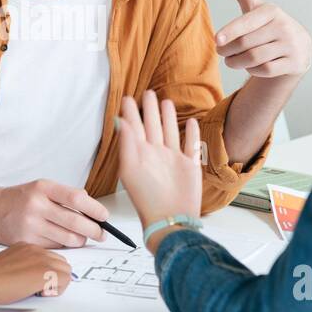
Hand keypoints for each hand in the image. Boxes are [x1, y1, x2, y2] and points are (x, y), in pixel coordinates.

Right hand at [0, 180, 107, 248]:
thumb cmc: (20, 199)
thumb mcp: (42, 188)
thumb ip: (66, 196)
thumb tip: (94, 211)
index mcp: (43, 187)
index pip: (76, 198)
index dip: (95, 209)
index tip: (105, 216)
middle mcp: (36, 205)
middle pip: (75, 222)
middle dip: (94, 231)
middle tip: (101, 234)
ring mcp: (30, 225)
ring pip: (68, 239)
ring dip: (80, 241)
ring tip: (82, 238)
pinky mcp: (26, 242)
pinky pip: (55, 248)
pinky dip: (64, 246)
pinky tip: (62, 241)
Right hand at [0, 243, 71, 300]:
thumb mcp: (5, 264)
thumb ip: (19, 265)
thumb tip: (26, 275)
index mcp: (26, 246)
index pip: (49, 257)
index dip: (46, 272)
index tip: (35, 281)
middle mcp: (35, 250)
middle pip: (61, 262)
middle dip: (54, 277)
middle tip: (40, 288)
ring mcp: (41, 259)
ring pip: (66, 271)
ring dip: (56, 283)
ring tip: (39, 291)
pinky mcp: (45, 272)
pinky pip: (66, 280)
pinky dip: (57, 290)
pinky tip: (41, 293)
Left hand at [114, 91, 201, 249]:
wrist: (171, 218)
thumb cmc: (147, 199)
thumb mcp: (131, 168)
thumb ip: (126, 143)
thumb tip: (119, 120)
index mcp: (140, 154)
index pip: (134, 128)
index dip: (131, 113)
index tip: (127, 98)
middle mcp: (156, 154)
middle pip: (152, 126)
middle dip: (149, 109)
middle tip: (148, 93)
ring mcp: (173, 160)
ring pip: (170, 132)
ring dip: (168, 117)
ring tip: (165, 102)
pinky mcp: (189, 167)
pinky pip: (191, 145)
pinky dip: (191, 133)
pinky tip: (191, 122)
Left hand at [215, 0, 311, 78]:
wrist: (299, 48)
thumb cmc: (270, 27)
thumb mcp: (257, 9)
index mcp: (271, 11)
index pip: (246, 22)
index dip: (230, 31)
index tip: (216, 39)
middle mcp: (283, 26)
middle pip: (245, 44)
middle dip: (228, 50)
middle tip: (221, 52)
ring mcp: (291, 45)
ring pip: (254, 58)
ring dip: (237, 62)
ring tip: (230, 60)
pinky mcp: (294, 63)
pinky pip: (266, 70)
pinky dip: (253, 70)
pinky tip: (250, 66)